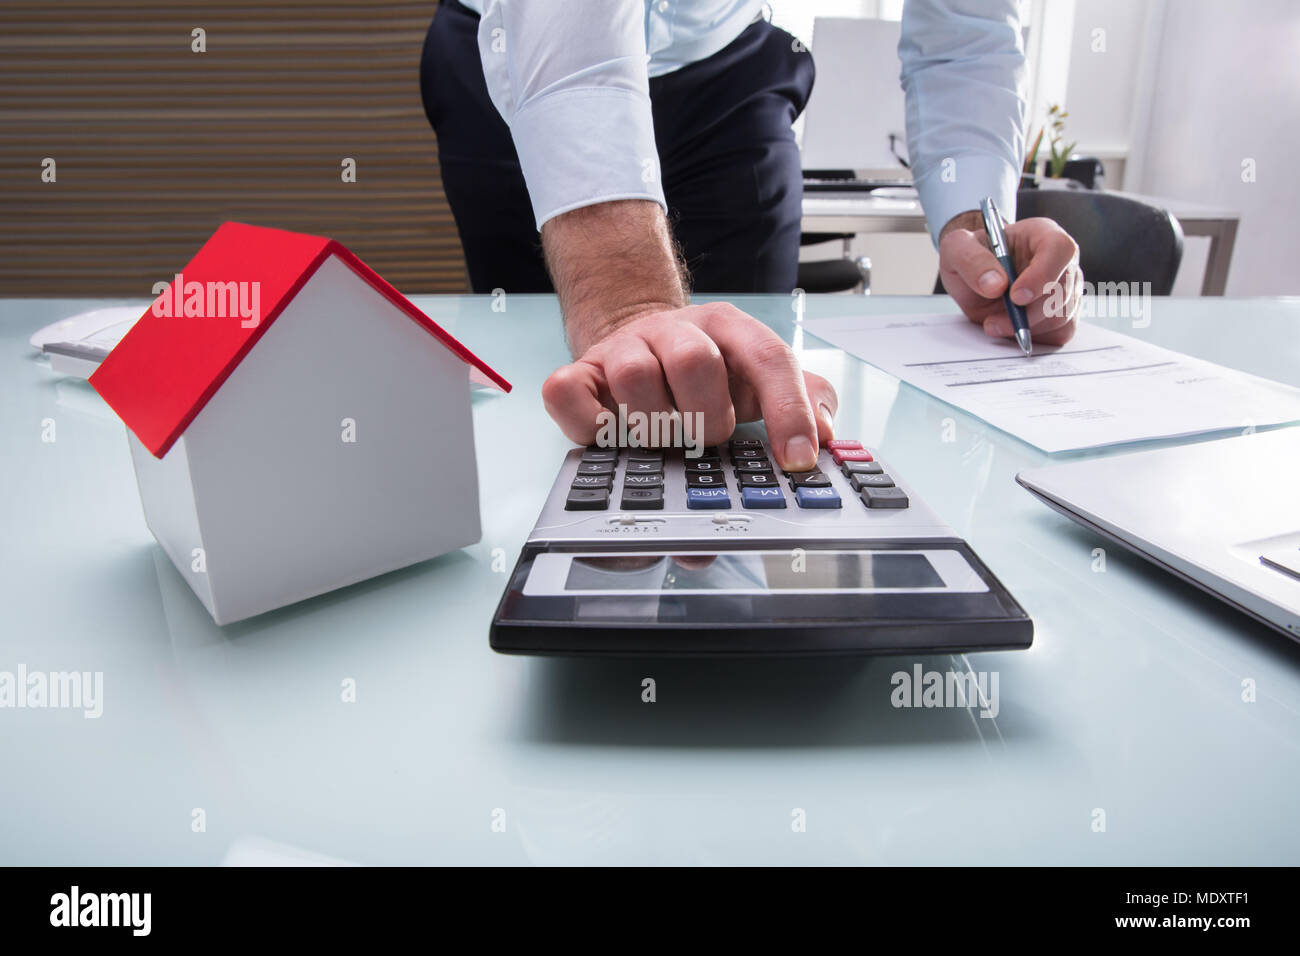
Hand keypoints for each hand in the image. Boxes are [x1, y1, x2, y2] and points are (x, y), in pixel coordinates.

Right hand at [542, 303, 836, 471]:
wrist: (638, 340)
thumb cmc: (708, 375)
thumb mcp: (759, 379)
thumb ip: (803, 403)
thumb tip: (825, 442)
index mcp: (730, 328)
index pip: (768, 358)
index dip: (788, 411)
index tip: (798, 460)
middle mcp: (676, 331)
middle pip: (696, 361)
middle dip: (709, 418)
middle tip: (709, 440)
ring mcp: (623, 348)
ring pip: (634, 376)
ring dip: (655, 425)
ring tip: (664, 440)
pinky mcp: (580, 371)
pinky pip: (568, 391)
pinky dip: (587, 422)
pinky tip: (609, 436)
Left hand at [938, 212, 1081, 346]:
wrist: (976, 277)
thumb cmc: (973, 256)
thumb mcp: (957, 248)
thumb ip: (971, 260)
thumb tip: (995, 284)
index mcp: (1041, 234)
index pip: (1059, 249)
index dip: (1042, 275)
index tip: (1016, 297)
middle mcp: (1061, 260)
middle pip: (1062, 290)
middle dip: (1026, 313)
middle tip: (992, 321)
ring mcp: (1067, 288)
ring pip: (1061, 315)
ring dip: (1026, 328)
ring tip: (994, 323)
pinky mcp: (1064, 314)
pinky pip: (1060, 332)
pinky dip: (1034, 337)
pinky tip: (1011, 330)